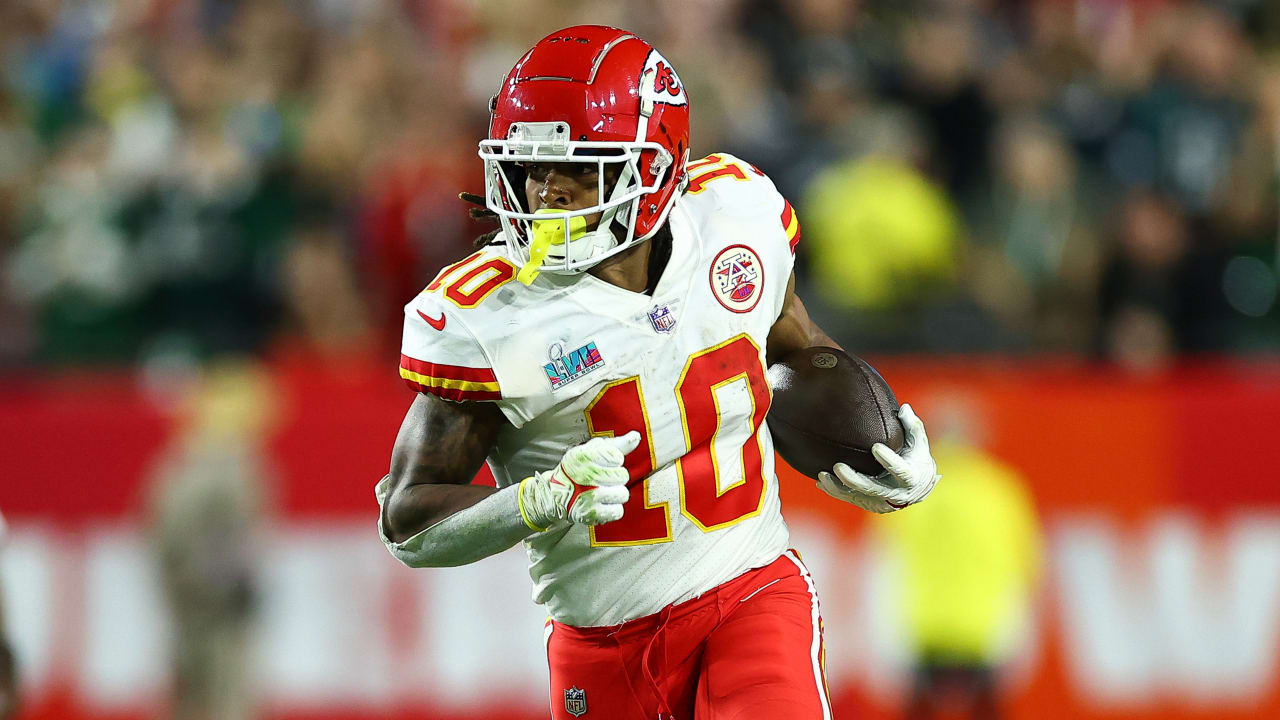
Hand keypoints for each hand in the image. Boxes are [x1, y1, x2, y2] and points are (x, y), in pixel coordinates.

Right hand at [518, 432, 640, 530]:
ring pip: (623, 494)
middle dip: (616, 477)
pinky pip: (618, 511)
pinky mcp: (592, 514)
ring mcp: (589, 496)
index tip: (605, 463)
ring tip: (605, 491)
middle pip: (622, 476)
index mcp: (585, 456)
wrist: (556, 494)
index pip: (617, 457)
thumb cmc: (578, 469)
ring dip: (616, 493)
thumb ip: (616, 444)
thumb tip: (636, 437)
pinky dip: (613, 509)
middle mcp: (586, 475)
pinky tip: (604, 503)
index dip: (614, 460)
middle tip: (605, 479)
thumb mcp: (591, 450)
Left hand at [816, 404, 939, 512]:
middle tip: (838, 466)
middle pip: (872, 489)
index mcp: (911, 478)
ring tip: (822, 474)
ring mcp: (880, 501)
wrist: (916, 487)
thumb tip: (904, 408)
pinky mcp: (868, 503)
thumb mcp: (919, 443)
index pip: (900, 471)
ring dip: (838, 487)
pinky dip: (835, 491)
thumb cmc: (916, 458)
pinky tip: (821, 481)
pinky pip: (849, 498)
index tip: (876, 447)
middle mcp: (895, 493)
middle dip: (853, 479)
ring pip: (857, 496)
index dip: (888, 461)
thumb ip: (912, 426)